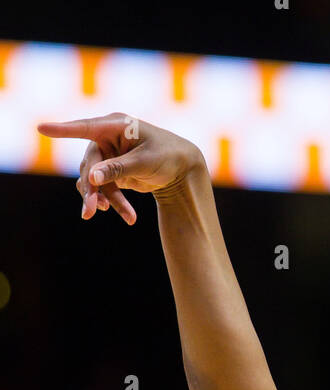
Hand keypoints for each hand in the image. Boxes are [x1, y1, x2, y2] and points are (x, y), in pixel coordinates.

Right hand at [35, 112, 204, 224]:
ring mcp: (107, 155)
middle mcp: (107, 138)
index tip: (42, 129)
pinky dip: (113, 203)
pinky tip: (128, 216)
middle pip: (89, 165)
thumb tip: (91, 178)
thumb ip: (118, 168)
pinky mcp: (111, 172)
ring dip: (104, 199)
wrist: (181, 169)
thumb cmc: (167, 155)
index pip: (85, 128)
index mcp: (115, 125)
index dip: (63, 130)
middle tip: (91, 212)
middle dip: (92, 189)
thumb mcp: (145, 162)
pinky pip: (104, 189)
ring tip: (123, 216)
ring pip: (95, 181)